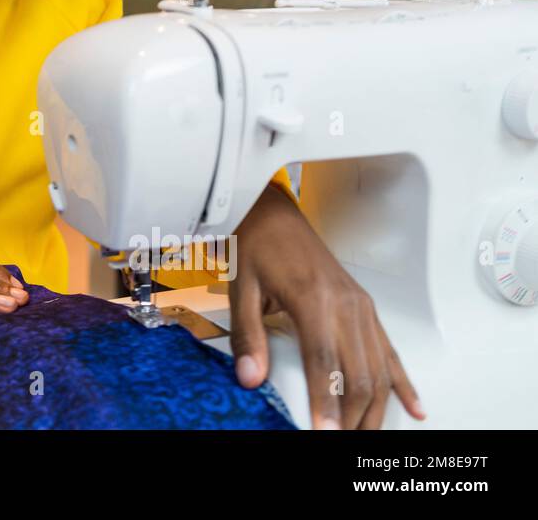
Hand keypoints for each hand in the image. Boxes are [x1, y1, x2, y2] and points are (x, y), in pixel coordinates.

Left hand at [228, 184, 426, 429]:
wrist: (275, 214)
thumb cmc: (257, 245)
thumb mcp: (241, 289)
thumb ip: (247, 336)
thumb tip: (250, 377)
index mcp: (312, 298)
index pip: (324, 362)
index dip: (326, 402)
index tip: (324, 431)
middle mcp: (344, 304)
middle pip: (358, 372)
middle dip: (353, 414)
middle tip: (342, 439)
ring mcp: (360, 306)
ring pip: (379, 367)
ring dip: (376, 406)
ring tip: (365, 433)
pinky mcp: (365, 307)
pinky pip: (390, 350)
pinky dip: (402, 381)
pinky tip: (413, 406)